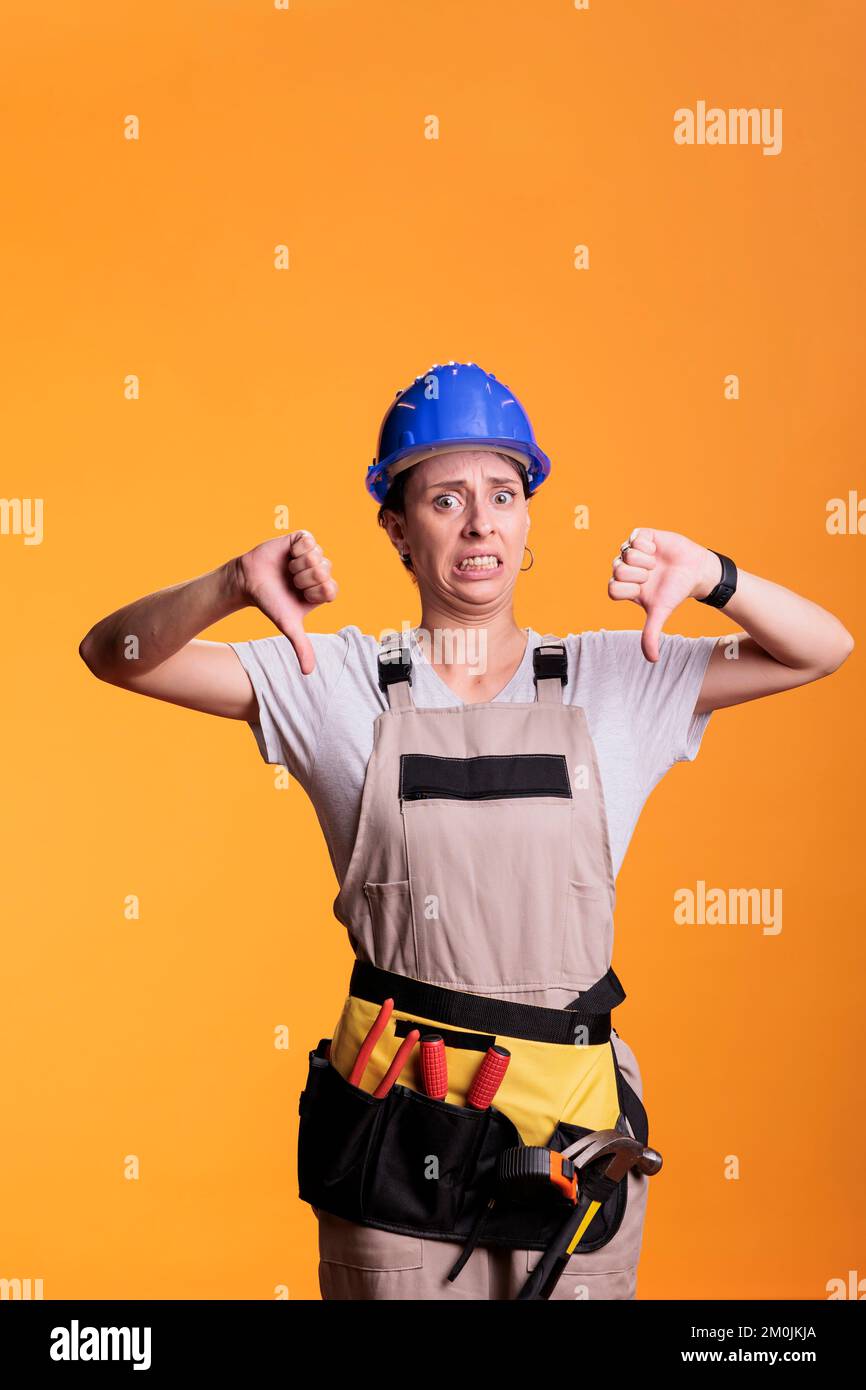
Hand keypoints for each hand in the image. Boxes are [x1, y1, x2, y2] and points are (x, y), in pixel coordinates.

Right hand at [237, 532, 337, 674]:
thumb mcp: (288, 625)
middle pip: (325, 571)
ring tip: (288, 569)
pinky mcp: (302, 539)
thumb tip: (309, 673)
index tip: (299, 594)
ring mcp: (312, 554)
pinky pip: (309, 540)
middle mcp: (321, 572)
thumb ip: (301, 647)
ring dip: (299, 564)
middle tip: (291, 581)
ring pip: (317, 556)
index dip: (313, 591)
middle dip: (304, 578)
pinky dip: (298, 549)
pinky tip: (288, 555)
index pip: (331, 589)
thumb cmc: (270, 602)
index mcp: (322, 591)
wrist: (248, 581)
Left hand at [608, 527, 721, 662]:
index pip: (612, 589)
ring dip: (646, 561)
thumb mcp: (661, 613)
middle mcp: (624, 568)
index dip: (630, 590)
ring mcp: (631, 551)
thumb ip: (651, 634)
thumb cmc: (675, 592)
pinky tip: (657, 550)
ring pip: (626, 554)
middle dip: (639, 575)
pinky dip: (649, 546)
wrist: (694, 571)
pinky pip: (635, 538)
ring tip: (656, 564)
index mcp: (624, 587)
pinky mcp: (641, 536)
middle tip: (652, 575)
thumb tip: (652, 660)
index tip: (644, 590)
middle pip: (618, 570)